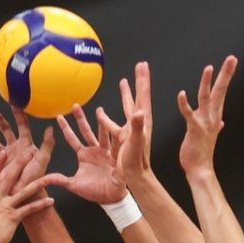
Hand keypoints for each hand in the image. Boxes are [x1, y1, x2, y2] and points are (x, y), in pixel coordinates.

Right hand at [0, 108, 54, 197]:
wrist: (28, 194)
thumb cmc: (37, 177)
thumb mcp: (43, 159)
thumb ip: (47, 144)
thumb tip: (51, 128)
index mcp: (26, 144)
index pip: (22, 125)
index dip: (19, 114)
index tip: (15, 102)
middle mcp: (15, 148)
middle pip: (6, 130)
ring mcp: (5, 158)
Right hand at [0, 148, 55, 242]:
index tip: (3, 151)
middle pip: (9, 177)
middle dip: (19, 163)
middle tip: (28, 151)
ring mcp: (5, 207)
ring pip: (23, 191)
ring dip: (37, 182)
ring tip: (48, 175)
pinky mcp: (13, 218)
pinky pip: (30, 209)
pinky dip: (41, 205)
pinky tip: (51, 201)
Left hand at [43, 104, 125, 204]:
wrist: (110, 198)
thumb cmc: (94, 191)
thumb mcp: (74, 185)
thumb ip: (60, 180)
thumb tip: (44, 179)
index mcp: (83, 155)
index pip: (72, 138)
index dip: (65, 128)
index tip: (59, 117)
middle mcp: (94, 150)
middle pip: (86, 131)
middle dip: (80, 118)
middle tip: (75, 105)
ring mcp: (106, 151)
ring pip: (102, 133)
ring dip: (101, 122)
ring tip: (99, 110)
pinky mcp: (116, 155)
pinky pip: (116, 143)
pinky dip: (116, 134)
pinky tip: (117, 124)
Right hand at [101, 61, 154, 185]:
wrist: (133, 177)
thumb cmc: (135, 162)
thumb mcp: (135, 143)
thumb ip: (136, 127)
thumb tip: (139, 111)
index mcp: (140, 122)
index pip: (142, 96)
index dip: (142, 80)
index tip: (143, 65)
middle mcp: (137, 124)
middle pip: (138, 97)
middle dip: (138, 81)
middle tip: (140, 66)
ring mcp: (130, 131)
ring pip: (127, 107)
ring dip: (125, 94)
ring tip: (123, 82)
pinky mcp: (122, 138)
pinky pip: (112, 123)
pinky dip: (106, 116)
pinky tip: (100, 112)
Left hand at [176, 55, 237, 175]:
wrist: (200, 169)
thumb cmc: (201, 152)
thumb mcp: (210, 136)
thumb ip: (216, 125)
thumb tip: (222, 122)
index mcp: (214, 115)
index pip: (221, 91)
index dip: (226, 75)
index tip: (231, 61)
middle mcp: (212, 116)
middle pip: (220, 90)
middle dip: (226, 74)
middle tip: (232, 58)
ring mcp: (204, 123)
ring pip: (206, 98)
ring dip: (207, 83)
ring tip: (208, 68)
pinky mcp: (194, 129)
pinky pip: (189, 114)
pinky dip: (185, 104)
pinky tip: (181, 94)